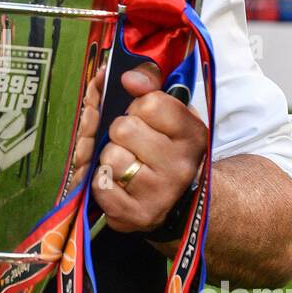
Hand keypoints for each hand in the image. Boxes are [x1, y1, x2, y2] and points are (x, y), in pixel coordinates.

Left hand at [91, 63, 206, 235]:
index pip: (149, 102)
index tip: (144, 116)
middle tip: (131, 143)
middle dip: (118, 132)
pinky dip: (100, 182)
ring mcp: (160, 194)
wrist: (179, 203)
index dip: (137, 106)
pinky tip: (117, 183)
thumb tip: (128, 77)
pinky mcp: (137, 215)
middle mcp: (180, 165)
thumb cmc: (166, 150)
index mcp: (192, 134)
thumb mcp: (169, 112)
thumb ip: (149, 83)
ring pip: (109, 157)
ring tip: (124, 163)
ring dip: (108, 157)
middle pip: (122, 128)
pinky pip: (99, 185)